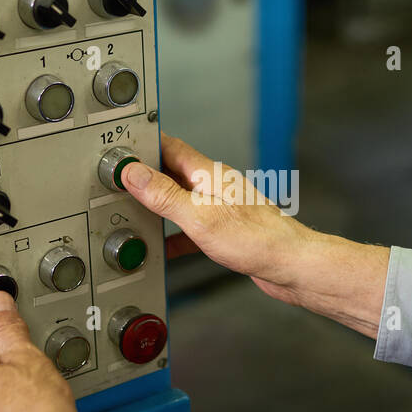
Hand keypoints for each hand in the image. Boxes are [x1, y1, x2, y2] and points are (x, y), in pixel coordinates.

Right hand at [120, 133, 390, 336]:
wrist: (292, 267)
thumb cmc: (258, 240)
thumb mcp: (199, 217)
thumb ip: (164, 194)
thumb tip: (134, 173)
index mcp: (209, 174)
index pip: (169, 147)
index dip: (144, 144)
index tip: (120, 147)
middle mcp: (215, 187)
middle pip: (172, 173)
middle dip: (145, 177)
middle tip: (120, 182)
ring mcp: (222, 208)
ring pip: (181, 201)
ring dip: (159, 207)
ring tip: (136, 213)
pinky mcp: (227, 231)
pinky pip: (192, 228)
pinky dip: (175, 236)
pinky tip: (166, 248)